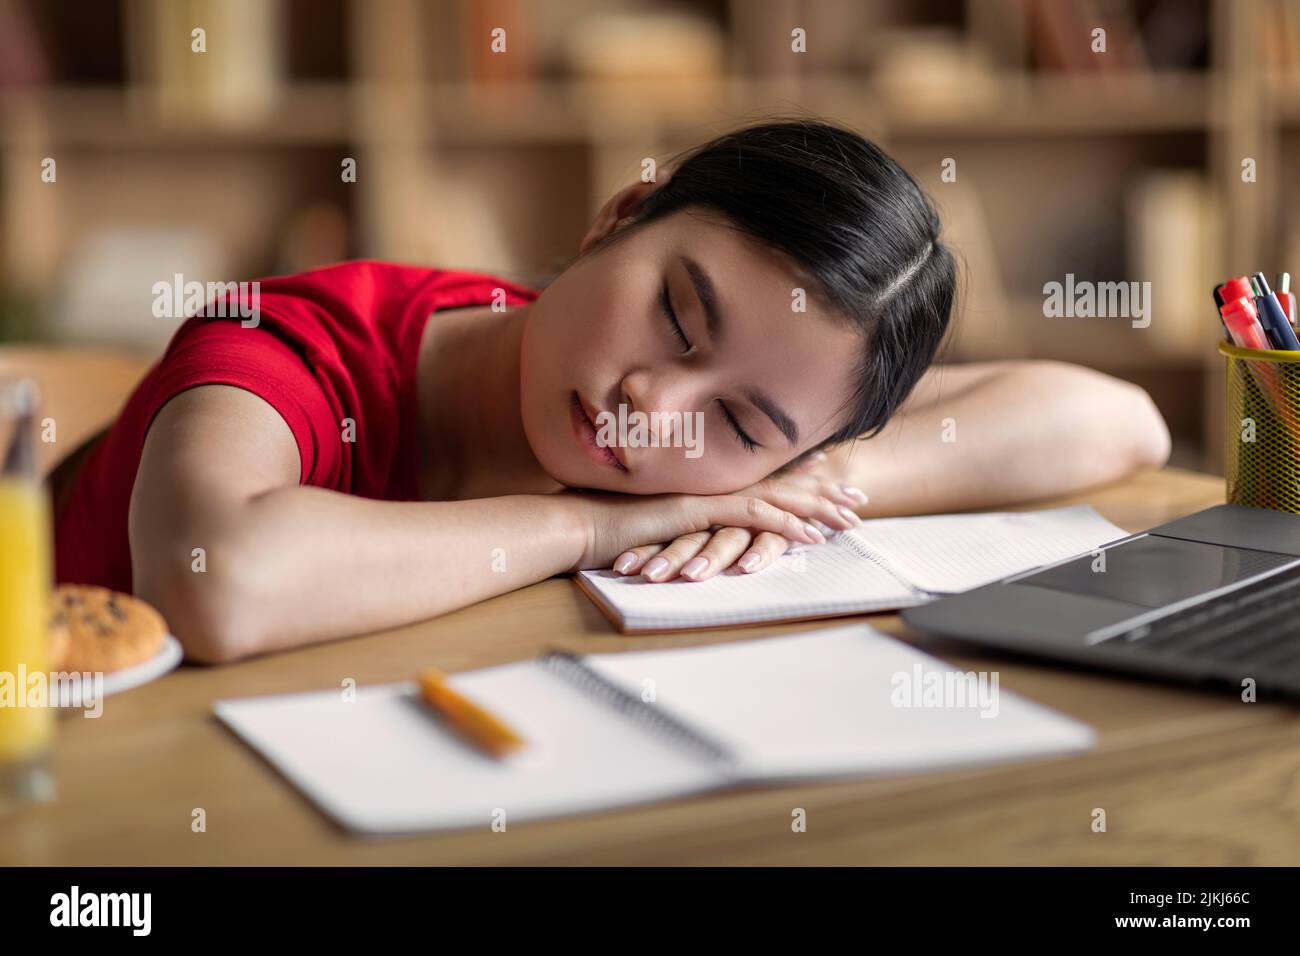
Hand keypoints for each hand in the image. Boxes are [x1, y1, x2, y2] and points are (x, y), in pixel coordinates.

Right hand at [605, 467, 868, 581]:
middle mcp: (708, 482)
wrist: (575, 523)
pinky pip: (752, 517)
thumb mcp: (645, 519)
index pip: (758, 476)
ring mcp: (705, 493)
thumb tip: (674, 522)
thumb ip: (668, 517)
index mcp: (701, 481)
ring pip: (774, 497)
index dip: (794, 476)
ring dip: (816, 508)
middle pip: (776, 484)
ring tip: (850, 517)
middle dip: (820, 491)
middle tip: (856, 497)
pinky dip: (784, 525)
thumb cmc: (600, 522)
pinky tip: (812, 535)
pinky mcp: (698, 509)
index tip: (824, 475)